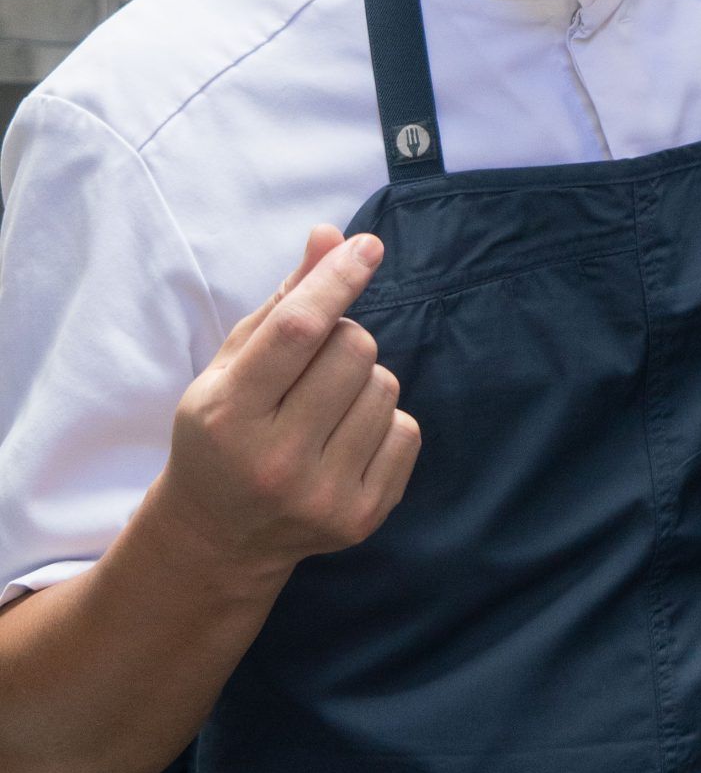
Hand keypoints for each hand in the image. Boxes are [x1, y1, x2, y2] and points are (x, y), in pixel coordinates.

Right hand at [157, 226, 419, 578]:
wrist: (221, 536)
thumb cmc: (224, 432)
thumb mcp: (231, 366)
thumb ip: (283, 302)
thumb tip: (331, 236)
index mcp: (227, 415)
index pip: (297, 332)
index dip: (336, 281)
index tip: (368, 247)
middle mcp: (274, 460)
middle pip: (353, 349)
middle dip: (342, 338)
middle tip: (313, 367)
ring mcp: (321, 495)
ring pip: (385, 385)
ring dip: (363, 382)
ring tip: (324, 409)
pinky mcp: (360, 518)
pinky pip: (406, 430)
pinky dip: (383, 422)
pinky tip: (344, 440)